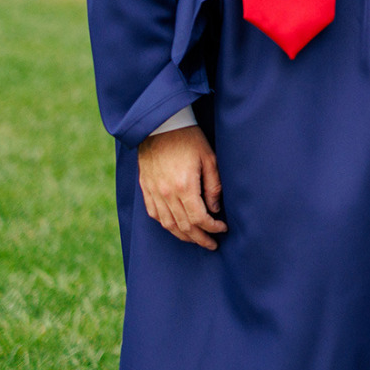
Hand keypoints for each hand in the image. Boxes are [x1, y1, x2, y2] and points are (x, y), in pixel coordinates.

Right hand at [137, 125, 226, 250]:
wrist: (161, 125)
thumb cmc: (189, 139)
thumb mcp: (209, 158)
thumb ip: (213, 186)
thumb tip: (215, 209)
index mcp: (184, 186)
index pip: (199, 218)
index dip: (212, 228)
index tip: (223, 229)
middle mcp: (166, 194)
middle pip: (183, 226)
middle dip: (200, 238)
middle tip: (212, 244)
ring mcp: (154, 192)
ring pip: (168, 224)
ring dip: (183, 236)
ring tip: (196, 240)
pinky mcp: (146, 189)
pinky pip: (155, 214)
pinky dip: (166, 225)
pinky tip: (176, 227)